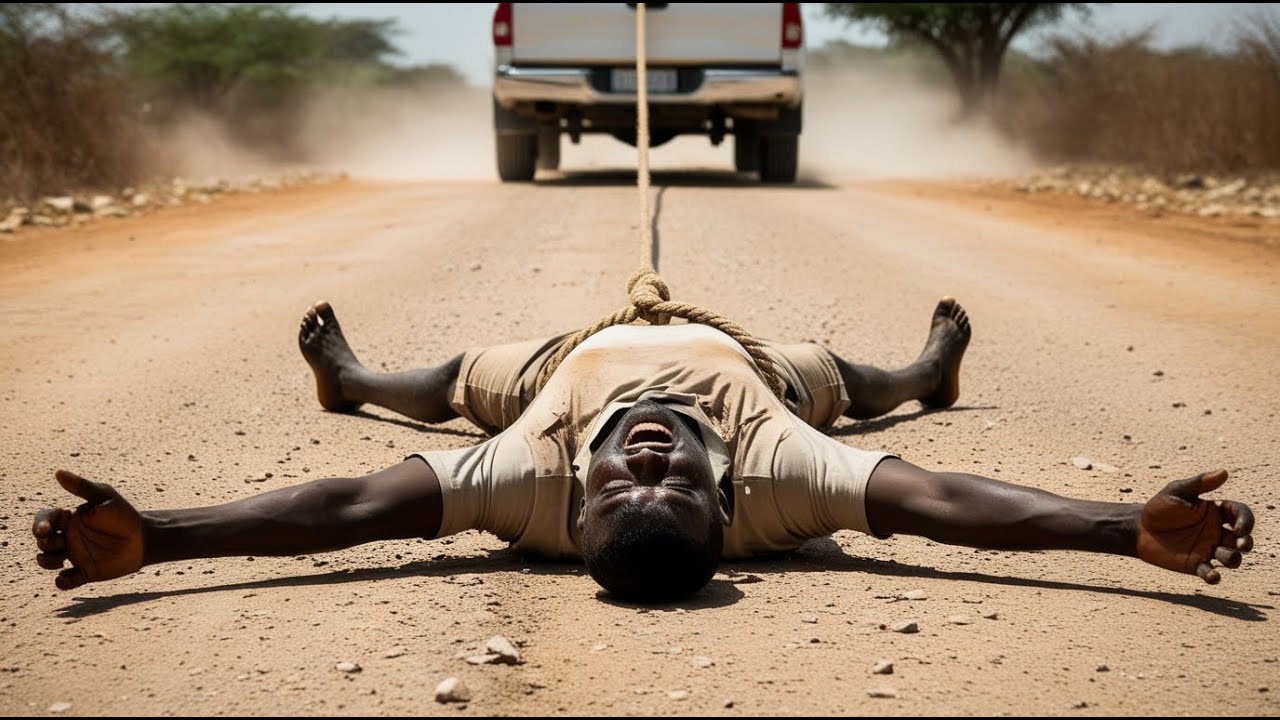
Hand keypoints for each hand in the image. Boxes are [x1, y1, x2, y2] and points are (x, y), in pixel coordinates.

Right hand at [32, 470, 143, 589]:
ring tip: (60, 561)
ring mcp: (76, 555)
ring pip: (47, 561)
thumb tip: (58, 473)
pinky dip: (62, 582)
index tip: (45, 528)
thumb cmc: (124, 514)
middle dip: (44, 543)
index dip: (39, 524)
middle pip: (42, 542)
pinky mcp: (86, 572)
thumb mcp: (105, 497)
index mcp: (69, 520)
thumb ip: (82, 488)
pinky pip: (65, 582)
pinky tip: (66, 577)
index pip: (44, 520)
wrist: (145, 537)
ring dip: (46, 562)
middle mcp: (68, 537)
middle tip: (57, 542)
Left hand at [1137, 470, 1253, 583]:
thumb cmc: (1159, 507)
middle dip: (1246, 542)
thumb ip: (1199, 484)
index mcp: (1215, 513)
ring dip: (1232, 559)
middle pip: (1243, 539)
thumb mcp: (1177, 491)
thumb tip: (1224, 472)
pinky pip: (1210, 574)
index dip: (1246, 521)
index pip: (1241, 515)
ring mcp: (1207, 549)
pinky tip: (1211, 575)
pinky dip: (1214, 577)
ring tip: (1220, 555)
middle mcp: (1216, 532)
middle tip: (1240, 543)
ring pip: (1232, 558)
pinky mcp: (1195, 564)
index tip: (1240, 527)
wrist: (1138, 528)